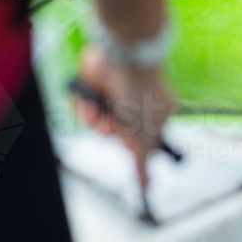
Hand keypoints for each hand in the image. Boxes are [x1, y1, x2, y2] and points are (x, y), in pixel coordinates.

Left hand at [74, 45, 175, 184]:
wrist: (124, 54)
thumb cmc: (141, 93)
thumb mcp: (143, 134)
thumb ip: (143, 161)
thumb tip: (147, 187)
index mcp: (158, 111)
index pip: (141, 139)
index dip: (130, 144)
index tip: (127, 143)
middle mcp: (138, 100)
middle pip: (116, 131)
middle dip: (109, 131)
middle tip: (113, 125)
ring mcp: (117, 91)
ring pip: (98, 119)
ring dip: (94, 121)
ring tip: (98, 112)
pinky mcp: (97, 83)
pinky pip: (85, 105)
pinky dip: (83, 107)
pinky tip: (88, 103)